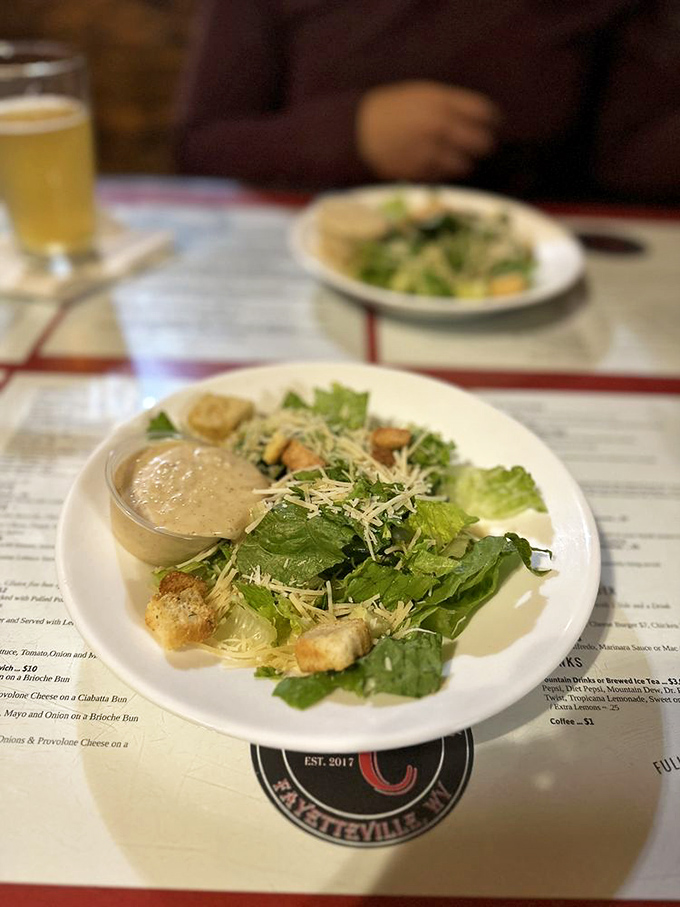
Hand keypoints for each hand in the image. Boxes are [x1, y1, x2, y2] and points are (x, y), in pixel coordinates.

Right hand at [356, 80, 498, 181]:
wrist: (357, 130)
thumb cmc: (392, 110)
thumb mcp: (422, 94)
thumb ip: (451, 104)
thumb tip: (482, 119)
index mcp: (441, 102)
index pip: (484, 113)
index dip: (493, 121)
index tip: (493, 125)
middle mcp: (439, 127)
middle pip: (482, 142)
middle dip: (483, 145)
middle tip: (480, 146)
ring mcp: (430, 152)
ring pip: (466, 165)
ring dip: (465, 163)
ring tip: (458, 159)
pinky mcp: (420, 172)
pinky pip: (445, 176)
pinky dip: (445, 173)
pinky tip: (436, 165)